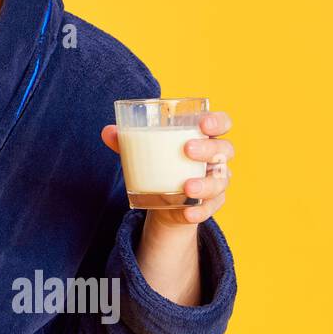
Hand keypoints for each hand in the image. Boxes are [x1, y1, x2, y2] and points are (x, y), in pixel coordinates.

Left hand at [101, 111, 233, 228]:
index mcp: (203, 137)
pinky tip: (188, 213)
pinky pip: (210, 207)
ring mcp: (217, 181)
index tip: (203, 123)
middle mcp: (216, 158)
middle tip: (187, 150)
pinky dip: (200, 210)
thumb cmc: (158, 163)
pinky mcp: (211, 203)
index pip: (222, 123)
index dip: (218, 121)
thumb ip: (127, 141)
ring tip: (187, 187)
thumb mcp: (144, 151)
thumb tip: (108, 132)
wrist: (164, 199)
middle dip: (208, 149)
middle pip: (224, 150)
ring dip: (205, 184)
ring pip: (220, 181)